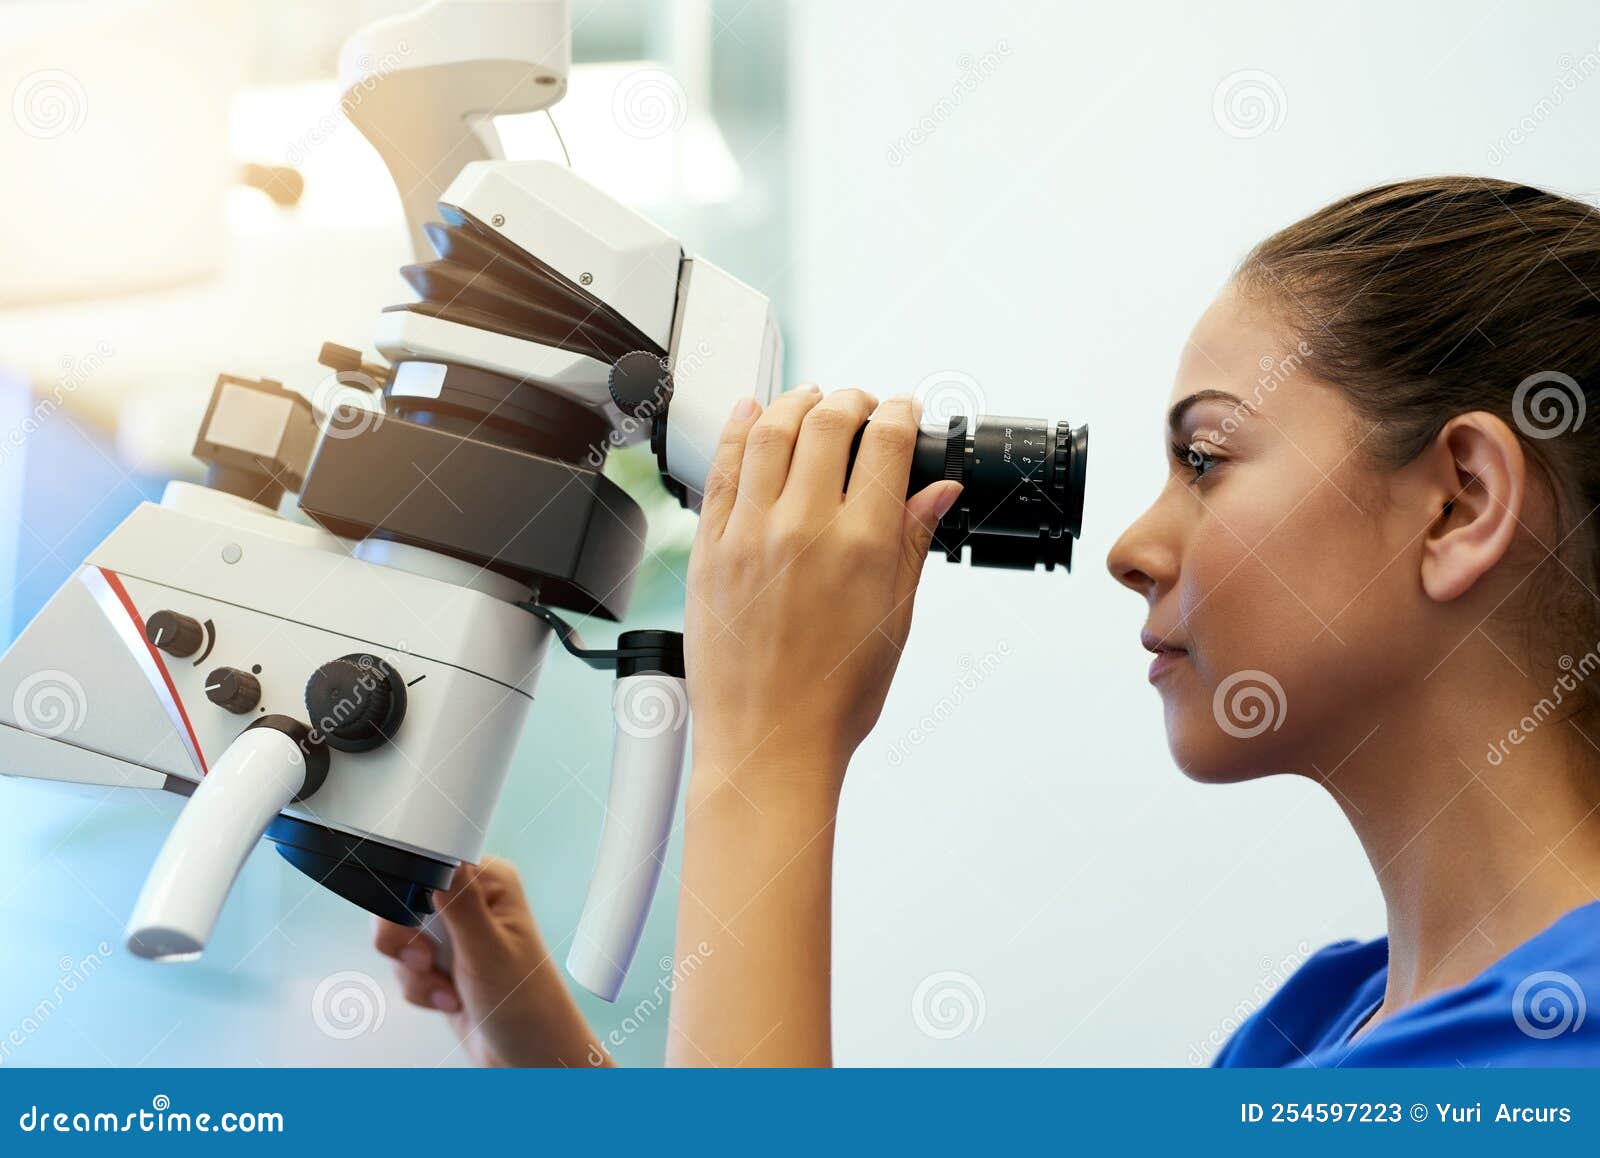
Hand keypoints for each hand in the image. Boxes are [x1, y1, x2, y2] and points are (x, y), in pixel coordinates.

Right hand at [374, 858, 609, 1066]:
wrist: (526, 1056)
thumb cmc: (527, 1006)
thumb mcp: (488, 951)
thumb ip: (461, 905)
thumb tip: (444, 861)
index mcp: (489, 882)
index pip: (429, 865)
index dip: (408, 896)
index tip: (414, 929)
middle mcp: (471, 901)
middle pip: (403, 902)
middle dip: (407, 944)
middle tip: (427, 962)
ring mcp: (455, 932)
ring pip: (400, 939)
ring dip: (416, 974)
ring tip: (450, 989)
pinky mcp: (443, 961)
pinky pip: (405, 967)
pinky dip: (420, 989)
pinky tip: (451, 1000)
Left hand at [684, 387, 960, 799]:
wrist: (767, 743)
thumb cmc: (833, 698)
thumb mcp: (894, 620)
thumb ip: (912, 544)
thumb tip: (937, 492)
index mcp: (862, 546)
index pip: (887, 444)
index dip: (901, 413)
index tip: (904, 411)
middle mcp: (804, 528)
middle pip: (829, 422)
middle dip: (854, 400)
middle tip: (863, 405)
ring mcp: (749, 534)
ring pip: (771, 431)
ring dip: (796, 402)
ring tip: (811, 401)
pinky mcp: (710, 548)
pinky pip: (722, 469)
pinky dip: (740, 430)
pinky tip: (752, 415)